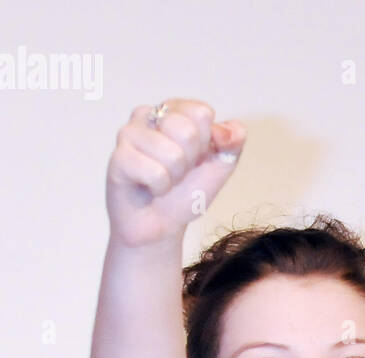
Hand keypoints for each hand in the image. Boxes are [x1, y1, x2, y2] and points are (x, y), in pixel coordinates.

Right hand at [106, 99, 245, 247]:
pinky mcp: (119, 157)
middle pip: (187, 130)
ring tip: (163, 181)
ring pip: (172, 154)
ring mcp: (129, 134)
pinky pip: (155, 173)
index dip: (206, 142)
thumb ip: (232, 143)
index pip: (201, 112)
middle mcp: (147, 115)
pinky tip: (149, 188)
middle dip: (190, 160)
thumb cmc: (186, 191)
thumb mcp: (219, 166)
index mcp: (172, 111)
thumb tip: (228, 131)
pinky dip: (160, 188)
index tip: (195, 157)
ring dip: (174, 177)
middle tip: (177, 172)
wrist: (161, 226)